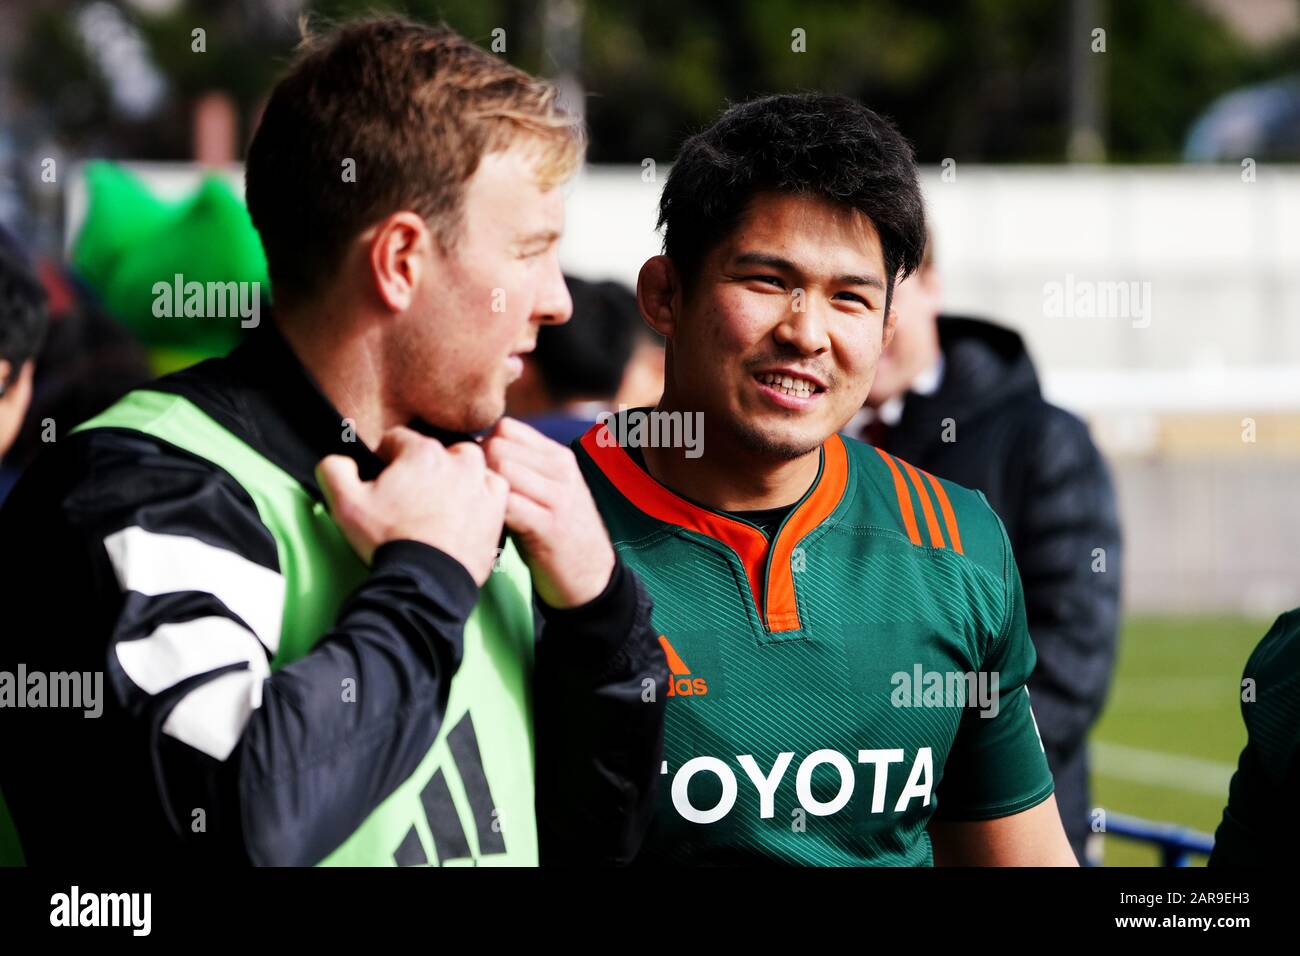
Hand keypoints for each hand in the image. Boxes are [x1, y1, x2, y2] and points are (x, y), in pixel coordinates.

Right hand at [317, 426, 507, 583]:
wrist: (427, 580)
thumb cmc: (387, 541)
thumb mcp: (345, 504)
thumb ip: (335, 469)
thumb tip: (338, 459)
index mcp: (422, 452)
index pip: (398, 439)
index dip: (386, 458)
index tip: (384, 479)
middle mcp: (457, 461)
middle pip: (437, 450)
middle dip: (424, 465)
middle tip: (412, 495)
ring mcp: (481, 484)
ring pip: (469, 464)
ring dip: (455, 474)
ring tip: (439, 500)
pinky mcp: (497, 508)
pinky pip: (494, 487)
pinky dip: (481, 492)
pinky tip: (466, 509)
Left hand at [483, 416, 615, 607]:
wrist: (591, 576)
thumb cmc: (555, 532)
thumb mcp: (546, 490)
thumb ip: (521, 468)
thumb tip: (473, 450)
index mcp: (558, 457)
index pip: (506, 428)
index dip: (484, 447)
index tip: (482, 475)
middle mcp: (561, 471)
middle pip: (498, 446)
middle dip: (479, 469)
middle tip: (477, 497)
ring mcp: (559, 498)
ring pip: (502, 470)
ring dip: (484, 490)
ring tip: (483, 512)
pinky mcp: (550, 526)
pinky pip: (507, 504)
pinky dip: (491, 513)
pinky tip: (490, 528)